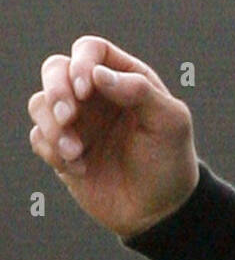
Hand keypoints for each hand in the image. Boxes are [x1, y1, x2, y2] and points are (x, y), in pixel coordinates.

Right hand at [28, 35, 199, 239]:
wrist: (159, 210)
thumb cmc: (170, 160)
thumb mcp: (169, 122)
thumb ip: (139, 91)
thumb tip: (98, 73)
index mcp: (125, 78)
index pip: (91, 50)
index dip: (82, 63)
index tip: (87, 90)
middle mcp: (96, 95)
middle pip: (56, 68)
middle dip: (56, 90)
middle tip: (68, 116)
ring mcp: (77, 121)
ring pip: (40, 103)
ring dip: (53, 126)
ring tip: (76, 153)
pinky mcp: (62, 149)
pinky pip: (39, 136)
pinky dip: (51, 150)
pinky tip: (79, 168)